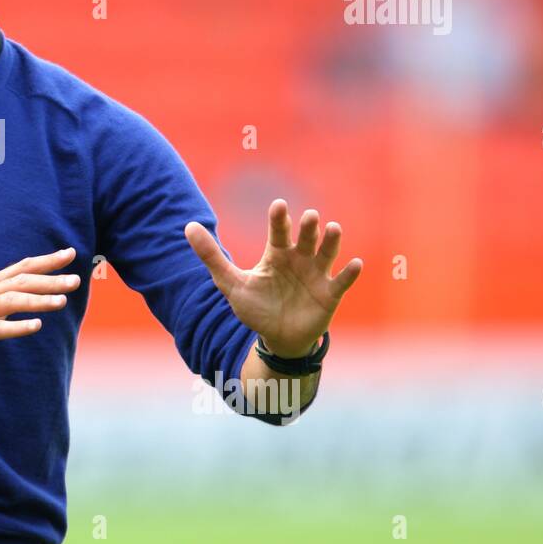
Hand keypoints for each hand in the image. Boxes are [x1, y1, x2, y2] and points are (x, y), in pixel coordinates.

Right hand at [0, 247, 80, 388]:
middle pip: (20, 281)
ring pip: (10, 300)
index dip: (46, 261)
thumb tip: (34, 291)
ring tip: (62, 302)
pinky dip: (16, 326)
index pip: (21, 268)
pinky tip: (36, 327)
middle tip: (76, 280)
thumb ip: (6, 299)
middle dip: (49, 279)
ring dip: (37, 300)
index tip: (70, 254)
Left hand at [184, 199, 361, 356]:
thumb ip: (211, 255)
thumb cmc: (256, 307)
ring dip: (331, 242)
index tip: (278, 205)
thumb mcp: (230, 283)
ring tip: (334, 229)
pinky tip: (355, 264)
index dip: (279, 219)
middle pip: (305, 238)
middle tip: (310, 216)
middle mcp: (299, 259)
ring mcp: (316, 275)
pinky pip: (342, 281)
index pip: (278, 231)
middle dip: (308, 227)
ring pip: (326, 253)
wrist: (277, 338)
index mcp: (276, 254)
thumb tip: (188, 226)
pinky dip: (349, 273)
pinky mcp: (330, 294)